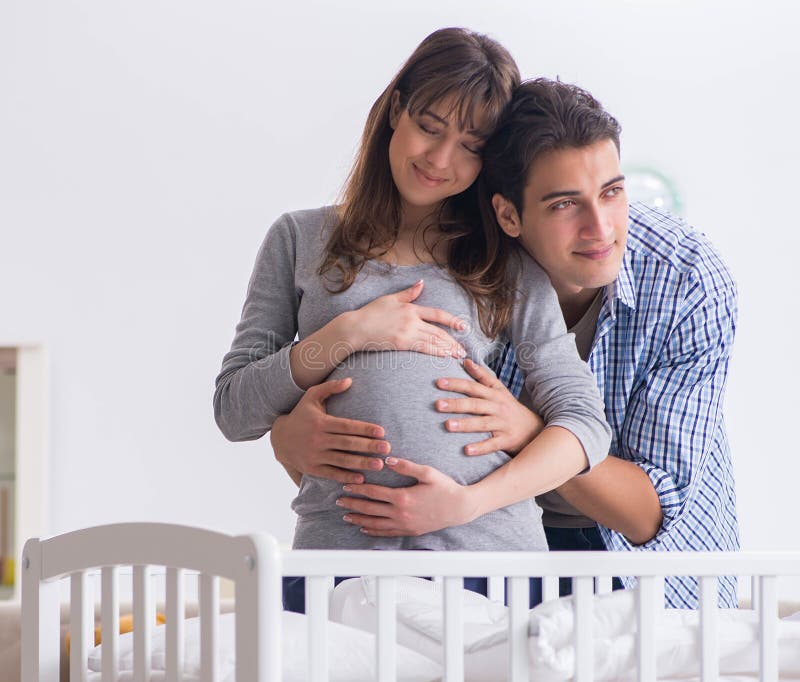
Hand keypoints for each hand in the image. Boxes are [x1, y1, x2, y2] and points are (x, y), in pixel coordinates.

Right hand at [270, 378, 389, 484]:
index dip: (365, 428)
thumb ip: (330, 387)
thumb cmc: (301, 414)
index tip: (382, 431)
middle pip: (347, 444)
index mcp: (321, 422)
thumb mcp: (312, 396)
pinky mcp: (312, 468)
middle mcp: (317, 439)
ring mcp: (315, 455)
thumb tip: (350, 380)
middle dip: (368, 446)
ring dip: (362, 463)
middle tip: (387, 448)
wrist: (280, 438)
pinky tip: (361, 478)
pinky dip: (346, 476)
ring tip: (379, 465)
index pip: (347, 426)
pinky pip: (332, 473)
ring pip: (342, 460)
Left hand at [335, 457, 479, 536]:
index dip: (358, 488)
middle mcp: (400, 513)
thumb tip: (388, 459)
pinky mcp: (409, 531)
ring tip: (346, 516)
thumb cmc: (445, 488)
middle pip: (370, 509)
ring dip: (359, 519)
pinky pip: (387, 533)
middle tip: (338, 500)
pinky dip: (373, 531)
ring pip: (375, 524)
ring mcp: (404, 524)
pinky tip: (364, 529)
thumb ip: (407, 466)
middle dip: (353, 504)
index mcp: (402, 497)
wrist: (460, 508)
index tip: (346, 485)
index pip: (373, 493)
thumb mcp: (427, 472)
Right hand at [349, 280, 466, 357]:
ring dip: (448, 348)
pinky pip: (423, 348)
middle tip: (463, 350)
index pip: (437, 314)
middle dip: (453, 341)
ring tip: (458, 355)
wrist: (356, 327)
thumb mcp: (390, 299)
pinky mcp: (401, 344)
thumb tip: (421, 283)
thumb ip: (408, 293)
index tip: (463, 327)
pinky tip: (445, 356)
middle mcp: (412, 320)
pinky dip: (436, 352)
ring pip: (433, 341)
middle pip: (438, 331)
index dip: (452, 321)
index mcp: (411, 308)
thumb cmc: (370, 313)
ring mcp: (407, 332)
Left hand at [435, 358, 543, 454]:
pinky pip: (492, 445)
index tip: (438, 382)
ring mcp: (502, 424)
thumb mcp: (499, 390)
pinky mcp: (506, 440)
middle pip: (475, 404)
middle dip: (456, 404)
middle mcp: (498, 408)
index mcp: (494, 395)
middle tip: (437, 404)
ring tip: (447, 425)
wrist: (534, 429)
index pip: (473, 387)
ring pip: (482, 424)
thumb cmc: (510, 408)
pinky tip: (466, 450)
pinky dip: (480, 448)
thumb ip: (482, 376)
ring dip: (465, 424)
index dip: (456, 384)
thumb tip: (466, 361)